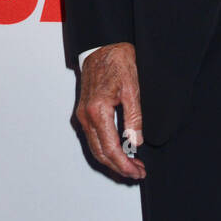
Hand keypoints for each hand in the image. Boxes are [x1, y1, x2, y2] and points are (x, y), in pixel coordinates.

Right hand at [75, 42, 144, 180]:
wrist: (103, 46)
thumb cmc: (118, 62)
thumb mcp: (133, 89)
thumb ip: (134, 117)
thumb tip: (136, 141)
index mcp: (97, 111)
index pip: (111, 148)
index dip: (125, 164)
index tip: (137, 171)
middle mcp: (85, 116)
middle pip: (100, 153)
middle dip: (119, 168)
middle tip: (137, 173)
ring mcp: (82, 116)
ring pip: (95, 148)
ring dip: (113, 161)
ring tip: (132, 167)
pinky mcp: (84, 113)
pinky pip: (94, 139)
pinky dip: (106, 150)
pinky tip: (120, 153)